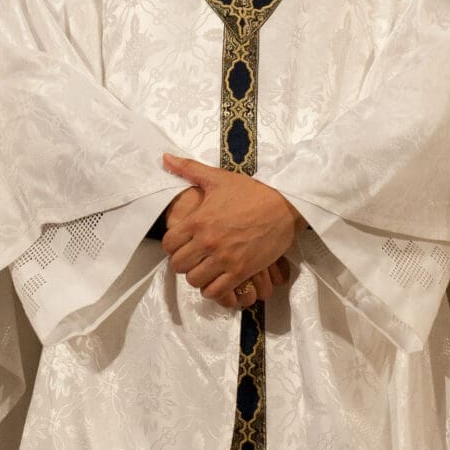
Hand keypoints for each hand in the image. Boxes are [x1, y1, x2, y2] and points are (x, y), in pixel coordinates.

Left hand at [159, 153, 303, 303]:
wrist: (285, 204)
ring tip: (206, 269)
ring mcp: (224, 258)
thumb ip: (188, 169)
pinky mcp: (241, 271)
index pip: (168, 244)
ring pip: (194, 280)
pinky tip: (219, 279)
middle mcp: (208, 241)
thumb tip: (165, 158)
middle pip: (178, 265)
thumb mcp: (218, 177)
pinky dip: (214, 289)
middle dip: (183, 263)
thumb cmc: (251, 191)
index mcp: (199, 220)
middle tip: (193, 258)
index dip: (172, 246)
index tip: (182, 244)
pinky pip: (216, 291)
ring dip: (197, 277)